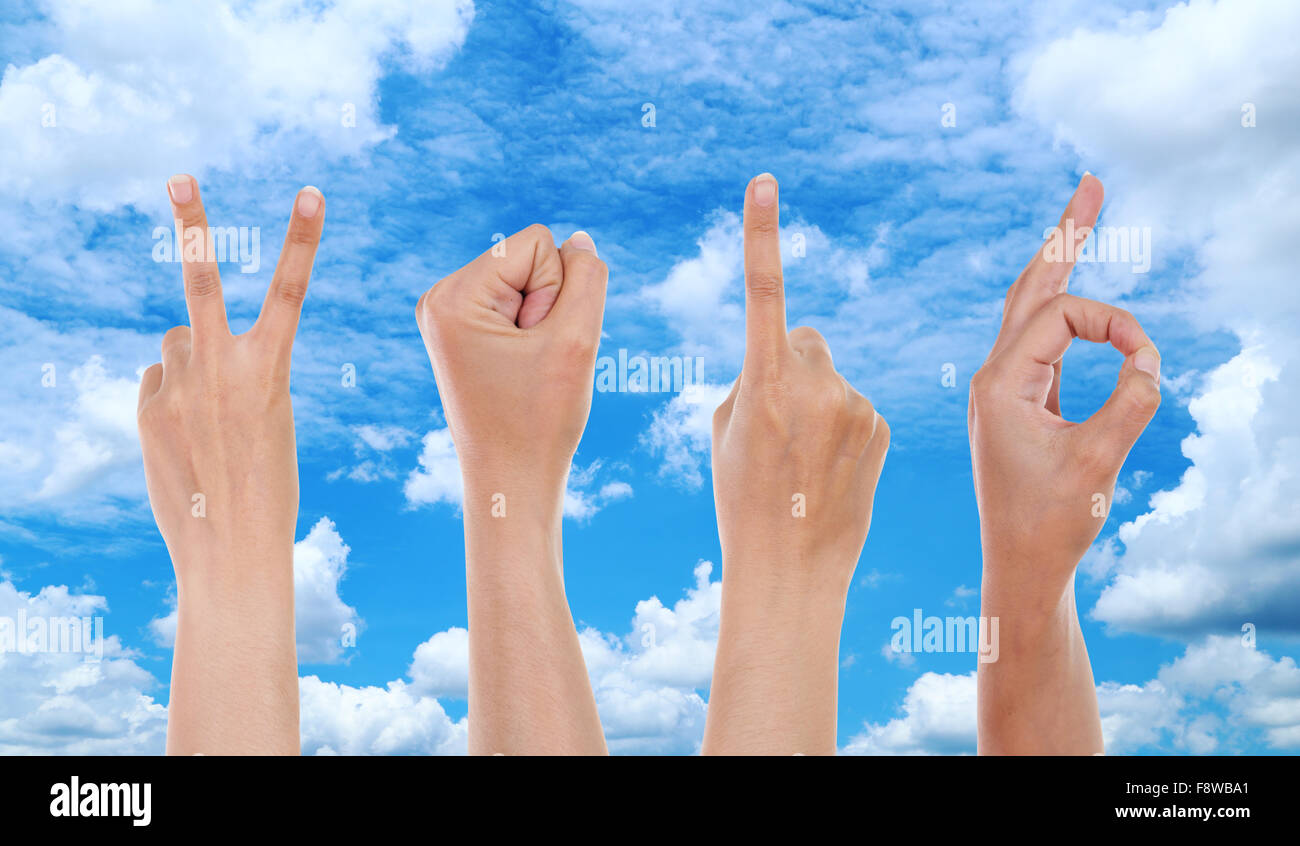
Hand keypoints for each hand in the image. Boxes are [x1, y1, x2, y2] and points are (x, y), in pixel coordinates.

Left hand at [138, 174, 323, 754]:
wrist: (233, 551)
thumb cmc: (270, 490)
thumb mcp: (272, 422)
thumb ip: (236, 371)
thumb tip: (177, 339)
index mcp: (271, 372)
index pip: (292, 292)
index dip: (303, 239)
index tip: (311, 191)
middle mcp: (221, 371)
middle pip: (203, 282)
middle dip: (193, 225)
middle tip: (180, 177)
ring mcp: (178, 389)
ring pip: (174, 341)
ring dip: (187, 357)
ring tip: (205, 407)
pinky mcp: (148, 411)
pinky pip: (156, 381)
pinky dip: (168, 397)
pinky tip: (185, 437)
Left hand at [415, 224, 608, 754]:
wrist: (509, 483)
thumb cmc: (540, 420)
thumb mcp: (578, 341)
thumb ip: (587, 278)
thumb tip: (578, 241)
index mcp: (452, 296)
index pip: (538, 244)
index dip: (558, 293)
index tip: (537, 348)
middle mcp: (439, 298)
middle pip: (530, 258)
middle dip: (548, 306)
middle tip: (531, 365)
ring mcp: (446, 315)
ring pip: (529, 282)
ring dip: (545, 322)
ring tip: (527, 371)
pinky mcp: (461, 333)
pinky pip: (518, 304)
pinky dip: (534, 334)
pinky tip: (523, 371)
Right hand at [703, 173, 888, 754]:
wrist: (790, 570)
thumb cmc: (739, 500)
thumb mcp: (723, 432)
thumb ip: (751, 377)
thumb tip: (786, 356)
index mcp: (763, 382)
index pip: (763, 292)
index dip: (761, 234)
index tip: (764, 182)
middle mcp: (816, 383)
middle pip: (805, 338)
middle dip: (792, 363)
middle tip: (779, 421)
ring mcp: (856, 404)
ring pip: (831, 375)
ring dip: (818, 401)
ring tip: (806, 461)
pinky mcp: (883, 425)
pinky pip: (856, 403)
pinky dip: (844, 426)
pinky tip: (832, 469)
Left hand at [969, 173, 1159, 753]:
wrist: (1020, 569)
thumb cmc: (1050, 523)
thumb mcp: (1098, 460)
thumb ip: (1130, 403)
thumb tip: (1149, 360)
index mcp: (1000, 382)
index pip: (1061, 317)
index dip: (1114, 326)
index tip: (1149, 364)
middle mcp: (996, 377)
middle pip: (1031, 289)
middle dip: (1064, 238)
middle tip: (1090, 184)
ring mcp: (1005, 390)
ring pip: (1033, 312)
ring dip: (1061, 267)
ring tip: (1081, 216)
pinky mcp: (1020, 405)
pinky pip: (1043, 344)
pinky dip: (1066, 314)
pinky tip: (1073, 292)